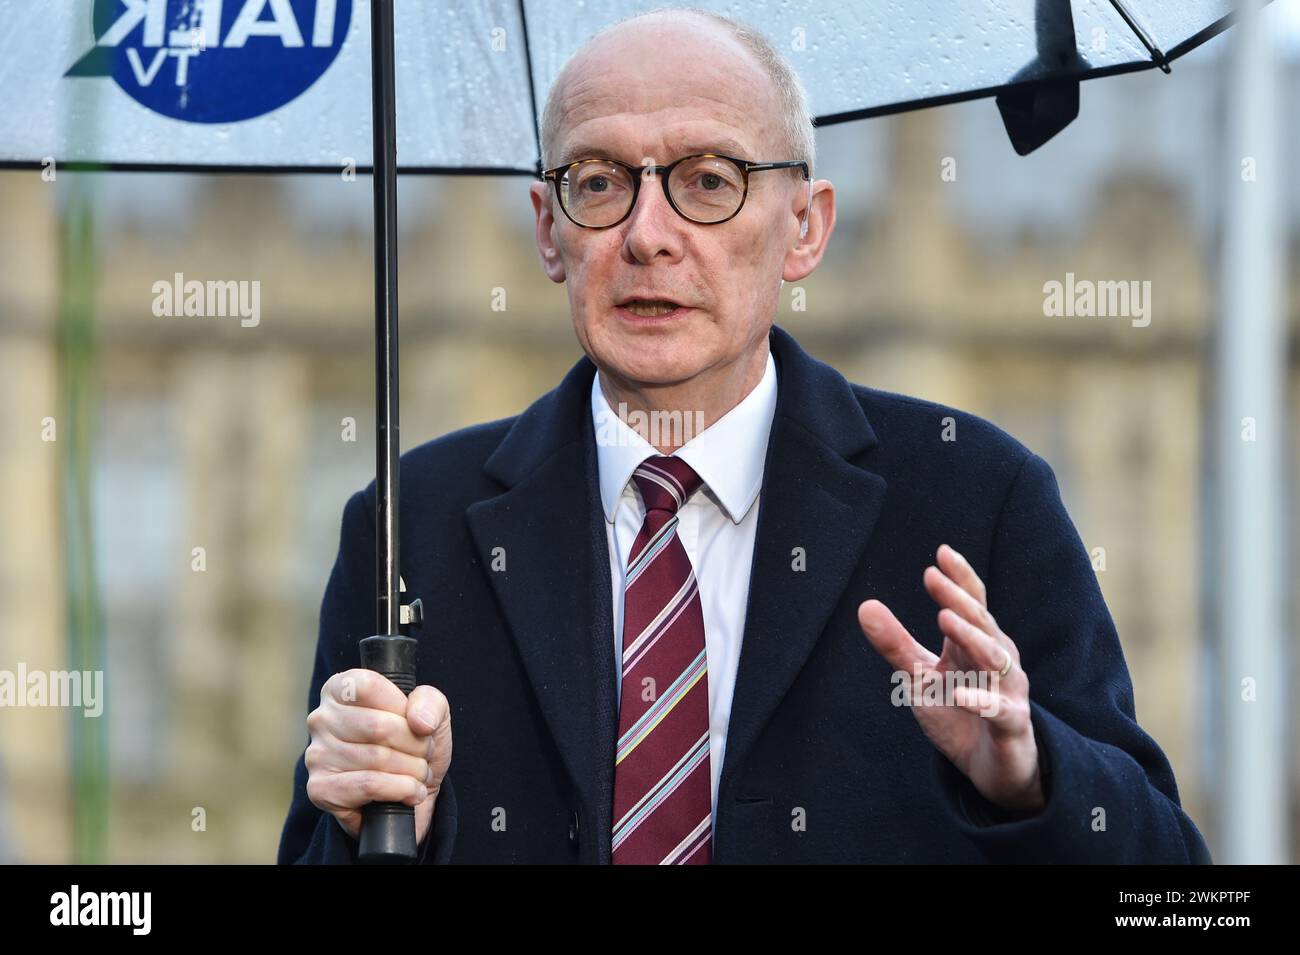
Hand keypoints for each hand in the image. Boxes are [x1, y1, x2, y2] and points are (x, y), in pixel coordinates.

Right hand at [305, 669, 452, 845]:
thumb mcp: (431, 712)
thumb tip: (420, 722)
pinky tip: (411, 793)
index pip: (369, 686)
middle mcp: (321, 719)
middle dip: (416, 745)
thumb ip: (430, 702)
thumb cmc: (413, 745)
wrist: (408, 798)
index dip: (401, 707)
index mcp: (340, 690)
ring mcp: (317, 755)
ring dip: (413, 770)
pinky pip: (369, 785)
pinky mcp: (320, 790)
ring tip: (418, 774)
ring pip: (378, 758)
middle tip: (424, 754)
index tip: (414, 723)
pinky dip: (401, 790)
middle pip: (379, 726)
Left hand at [857, 544, 1043, 813]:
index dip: (959, 578)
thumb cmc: (959, 713)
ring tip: (945, 618)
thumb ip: (895, 643)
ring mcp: (1007, 692)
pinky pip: (998, 711)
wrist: (992, 768)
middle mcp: (996, 660)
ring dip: (972, 638)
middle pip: (982, 623)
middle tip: (934, 578)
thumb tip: (864, 605)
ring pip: (995, 659)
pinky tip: (961, 695)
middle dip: (959, 599)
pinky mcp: (1011, 725)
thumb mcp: (920, 676)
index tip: (940, 552)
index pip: (972, 603)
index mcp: (974, 643)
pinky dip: (982, 702)